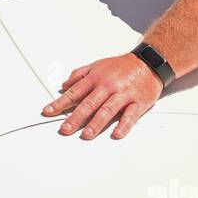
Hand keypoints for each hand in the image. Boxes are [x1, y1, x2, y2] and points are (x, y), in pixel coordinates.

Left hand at [42, 54, 162, 139]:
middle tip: (65, 128)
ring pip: (108, 110)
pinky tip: (116, 134)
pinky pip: (130, 115)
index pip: (74, 92)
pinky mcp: (138, 102)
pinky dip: (123, 125)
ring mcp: (123, 94)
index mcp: (96, 78)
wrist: (149, 63)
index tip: (48, 112)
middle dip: (75, 117)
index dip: (60, 103)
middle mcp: (108, 86)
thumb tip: (64, 85)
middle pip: (89, 103)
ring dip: (96, 123)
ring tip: (87, 134)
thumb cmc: (122, 66)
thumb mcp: (97, 65)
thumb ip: (79, 75)